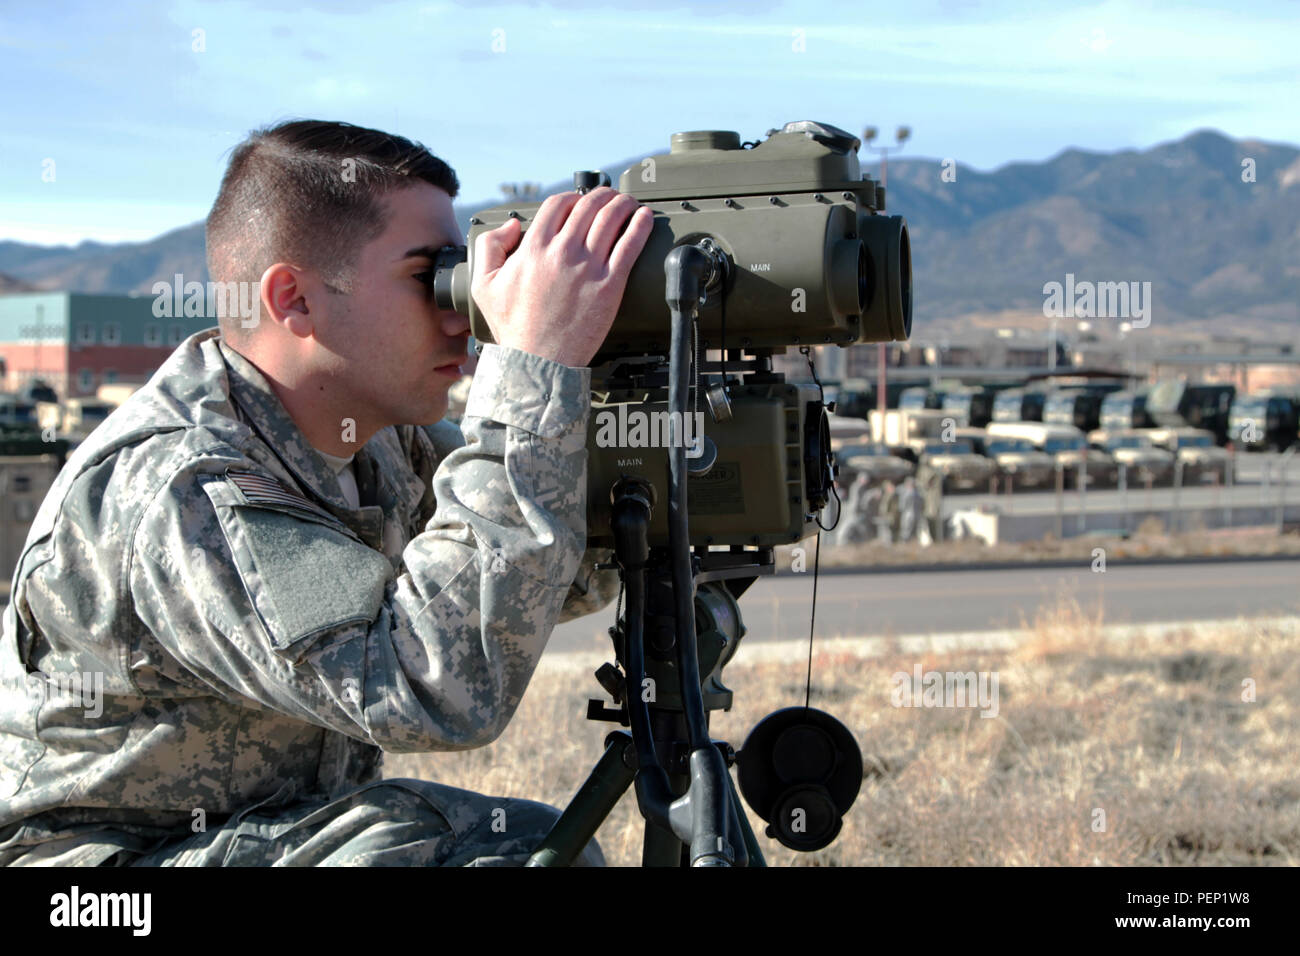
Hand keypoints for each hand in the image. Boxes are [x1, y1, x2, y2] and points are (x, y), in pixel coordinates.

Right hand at [470, 187, 653, 366]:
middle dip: (602, 195)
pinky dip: (639, 225)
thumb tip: (512, 226)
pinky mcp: (609, 286)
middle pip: (588, 206)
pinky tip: (643, 217)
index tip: (579, 200)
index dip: (571, 197)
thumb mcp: (484, 285)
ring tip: (628, 202)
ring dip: (622, 203)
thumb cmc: (514, 328)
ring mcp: (587, 268)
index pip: (557, 205)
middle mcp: (561, 253)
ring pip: (610, 219)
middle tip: (610, 196)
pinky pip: (629, 246)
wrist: (538, 362)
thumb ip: (490, 247)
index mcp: (533, 249)